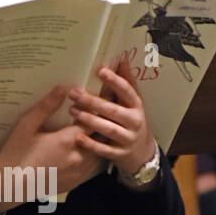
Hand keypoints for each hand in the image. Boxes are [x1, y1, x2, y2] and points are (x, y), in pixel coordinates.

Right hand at [0, 85, 103, 211]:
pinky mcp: (76, 182)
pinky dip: (95, 154)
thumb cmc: (15, 155)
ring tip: (99, 127)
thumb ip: (46, 107)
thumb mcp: (27, 126)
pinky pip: (93, 166)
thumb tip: (62, 88)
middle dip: (103, 122)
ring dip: (100, 139)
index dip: (98, 107)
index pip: (94, 119)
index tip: (100, 97)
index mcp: (67, 140)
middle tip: (104, 111)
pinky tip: (89, 147)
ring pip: (100, 151)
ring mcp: (79, 172)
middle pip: (102, 135)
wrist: (10, 187)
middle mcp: (78, 157)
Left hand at [67, 57, 156, 176]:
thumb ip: (127, 83)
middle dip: (93, 102)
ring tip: (72, 110)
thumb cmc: (132, 122)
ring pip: (108, 129)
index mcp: (136, 106)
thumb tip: (122, 60)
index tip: (100, 70)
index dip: (114, 81)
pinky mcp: (119, 154)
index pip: (127, 91)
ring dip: (90, 120)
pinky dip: (91, 144)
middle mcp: (134, 122)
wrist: (142, 153)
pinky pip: (104, 149)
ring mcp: (127, 139)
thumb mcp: (133, 103)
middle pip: (113, 110)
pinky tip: (77, 137)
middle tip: (74, 93)